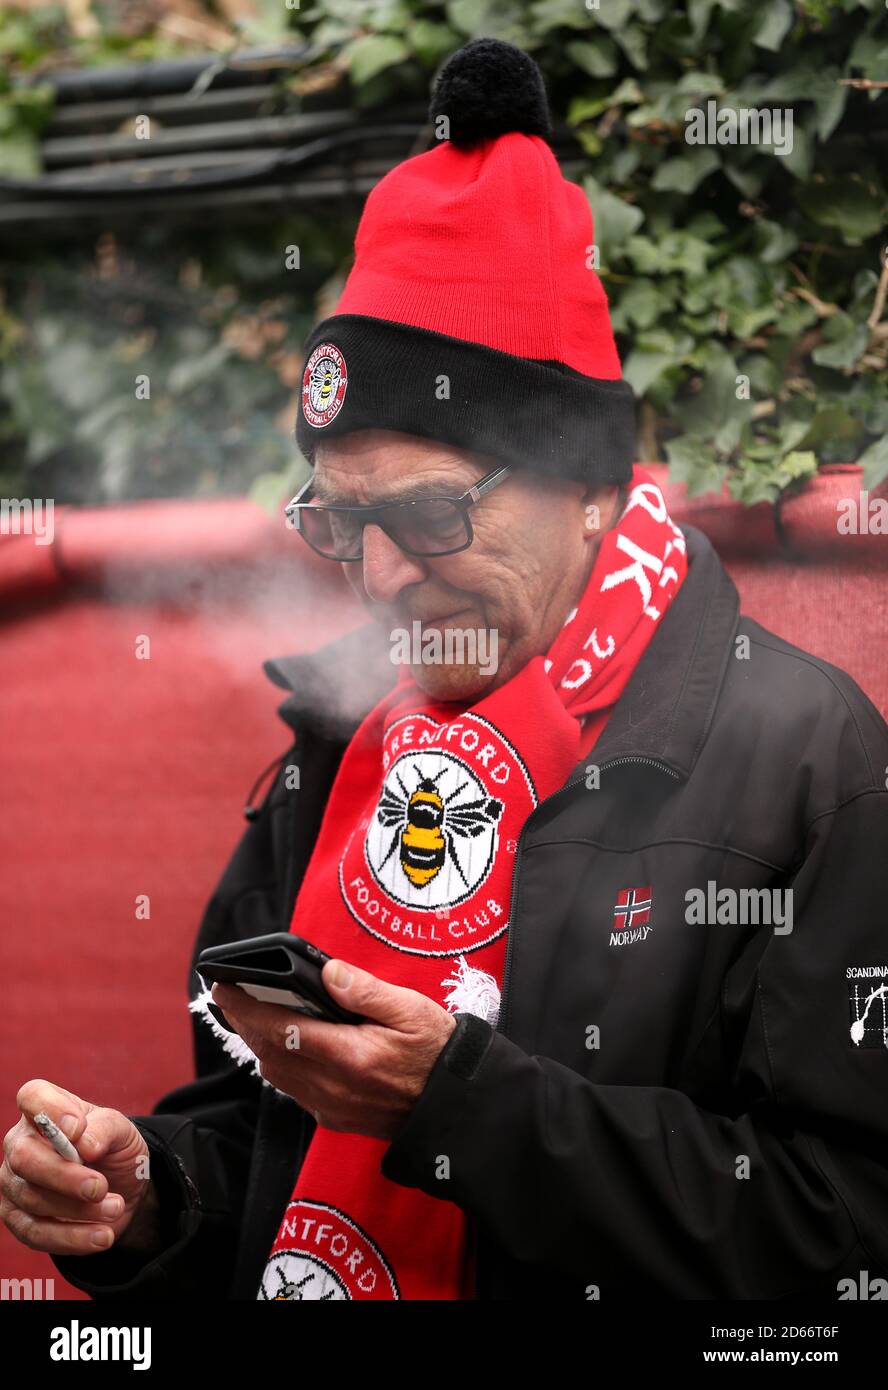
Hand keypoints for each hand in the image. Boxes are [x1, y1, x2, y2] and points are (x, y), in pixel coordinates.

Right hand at [2, 1079, 155, 1256]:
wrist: (120, 1190)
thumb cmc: (113, 1149)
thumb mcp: (122, 1132)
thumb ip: (105, 1129)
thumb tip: (85, 1143)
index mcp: (45, 1110)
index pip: (33, 1097)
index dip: (52, 1111)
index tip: (79, 1128)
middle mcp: (21, 1143)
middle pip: (25, 1156)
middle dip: (64, 1175)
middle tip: (100, 1187)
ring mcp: (13, 1182)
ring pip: (32, 1198)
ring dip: (78, 1210)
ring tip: (115, 1208)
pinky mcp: (17, 1218)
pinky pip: (35, 1232)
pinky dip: (72, 1237)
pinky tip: (102, 1236)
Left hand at [211, 959, 457, 1141]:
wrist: (456, 1108)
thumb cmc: (438, 1054)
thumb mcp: (412, 1010)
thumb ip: (366, 991)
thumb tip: (326, 972)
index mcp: (350, 1057)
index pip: (281, 1030)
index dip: (246, 1009)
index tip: (224, 987)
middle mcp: (334, 1088)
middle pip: (269, 1054)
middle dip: (244, 1023)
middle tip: (229, 996)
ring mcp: (332, 1107)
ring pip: (276, 1075)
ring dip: (258, 1045)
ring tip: (248, 1015)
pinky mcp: (336, 1118)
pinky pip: (293, 1090)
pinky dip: (278, 1065)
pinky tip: (282, 1046)